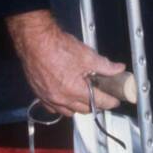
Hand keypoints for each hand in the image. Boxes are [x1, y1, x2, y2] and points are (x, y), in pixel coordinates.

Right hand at [7, 10, 126, 116]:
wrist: (34, 41)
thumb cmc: (58, 47)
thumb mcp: (87, 55)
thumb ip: (105, 65)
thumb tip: (118, 69)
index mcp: (74, 90)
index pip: (98, 102)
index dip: (110, 101)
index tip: (115, 100)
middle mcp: (61, 98)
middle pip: (84, 109)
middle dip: (96, 105)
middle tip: (103, 97)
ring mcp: (48, 98)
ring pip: (68, 111)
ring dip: (79, 108)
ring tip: (85, 98)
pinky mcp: (39, 93)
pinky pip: (53, 108)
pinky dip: (62, 106)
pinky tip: (66, 99)